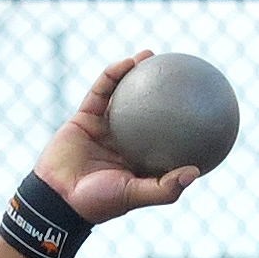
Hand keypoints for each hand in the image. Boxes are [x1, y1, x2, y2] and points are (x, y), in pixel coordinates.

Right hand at [32, 51, 199, 223]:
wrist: (58, 197)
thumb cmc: (99, 202)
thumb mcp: (136, 195)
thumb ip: (164, 187)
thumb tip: (196, 172)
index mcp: (140, 159)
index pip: (166, 138)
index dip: (182, 122)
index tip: (200, 106)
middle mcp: (125, 141)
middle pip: (147, 110)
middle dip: (162, 90)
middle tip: (180, 72)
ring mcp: (105, 127)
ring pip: (123, 95)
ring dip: (135, 73)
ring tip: (151, 55)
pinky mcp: (85, 117)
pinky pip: (101, 92)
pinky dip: (113, 76)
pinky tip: (127, 63)